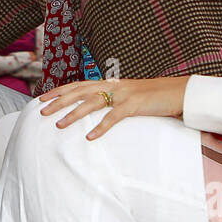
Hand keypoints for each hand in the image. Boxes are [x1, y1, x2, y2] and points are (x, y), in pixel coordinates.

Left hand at [38, 77, 188, 139]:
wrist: (179, 92)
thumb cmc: (154, 97)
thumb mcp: (130, 96)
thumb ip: (114, 100)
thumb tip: (98, 109)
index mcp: (111, 83)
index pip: (79, 84)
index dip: (59, 90)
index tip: (42, 98)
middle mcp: (113, 85)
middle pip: (80, 91)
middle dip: (59, 101)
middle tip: (42, 112)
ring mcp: (124, 94)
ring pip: (92, 102)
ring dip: (74, 114)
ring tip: (59, 125)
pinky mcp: (135, 105)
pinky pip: (114, 117)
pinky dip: (101, 127)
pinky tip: (90, 137)